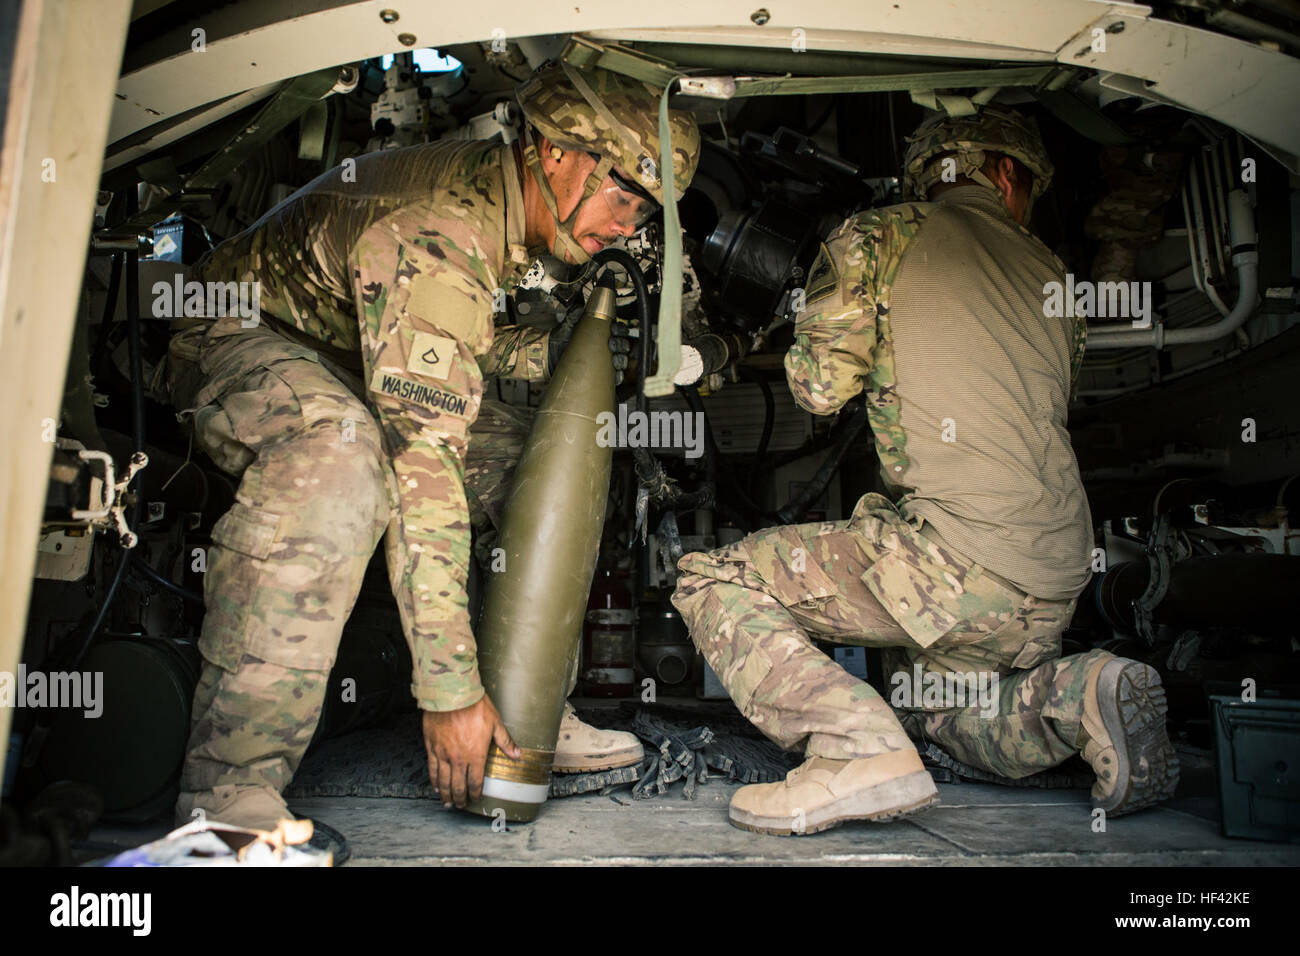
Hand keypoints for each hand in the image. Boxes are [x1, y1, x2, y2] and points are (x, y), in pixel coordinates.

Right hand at [422, 694, 519, 808]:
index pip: (475, 781)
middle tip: (461, 805)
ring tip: (447, 803)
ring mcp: (443, 754)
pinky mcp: (431, 747)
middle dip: (460, 798)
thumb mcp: (495, 723)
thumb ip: (505, 742)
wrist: (452, 694)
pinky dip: (434, 780)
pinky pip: (432, 768)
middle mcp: (459, 758)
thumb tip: (517, 754)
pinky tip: (435, 786)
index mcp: (476, 754)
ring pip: (444, 781)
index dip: (475, 793)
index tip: (476, 798)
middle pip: (458, 786)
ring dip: (446, 794)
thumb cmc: (475, 706)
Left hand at [546, 318, 630, 383]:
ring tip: (614, 360)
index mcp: (603, 332)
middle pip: (622, 344)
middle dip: (620, 344)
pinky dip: (618, 376)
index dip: (620, 329)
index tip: (614, 330)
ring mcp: (605, 360)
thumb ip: (572, 316)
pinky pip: (615, 376)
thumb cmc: (561, 339)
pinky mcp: (602, 373)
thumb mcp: (566, 326)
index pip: (619, 329)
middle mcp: (606, 346)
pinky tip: (615, 374)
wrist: (551, 356)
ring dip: (621, 360)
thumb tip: (578, 309)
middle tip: (611, 344)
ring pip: (621, 360)